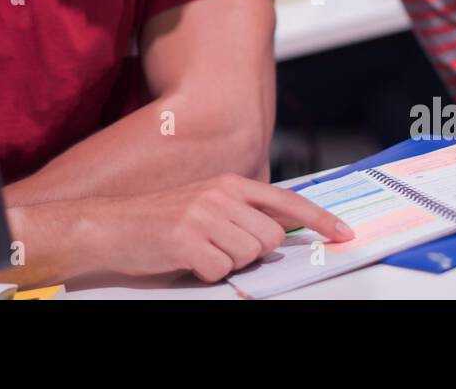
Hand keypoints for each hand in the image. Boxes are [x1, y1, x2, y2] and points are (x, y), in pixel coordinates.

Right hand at [82, 173, 353, 282]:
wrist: (110, 224)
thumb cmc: (159, 219)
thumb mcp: (206, 203)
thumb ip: (243, 211)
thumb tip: (282, 229)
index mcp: (229, 183)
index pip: (286, 200)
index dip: (320, 219)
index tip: (345, 234)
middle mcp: (221, 194)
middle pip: (271, 238)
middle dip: (251, 251)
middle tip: (219, 246)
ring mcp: (204, 215)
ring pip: (249, 255)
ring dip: (227, 262)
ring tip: (200, 250)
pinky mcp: (188, 239)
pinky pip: (221, 270)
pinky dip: (206, 272)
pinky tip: (186, 259)